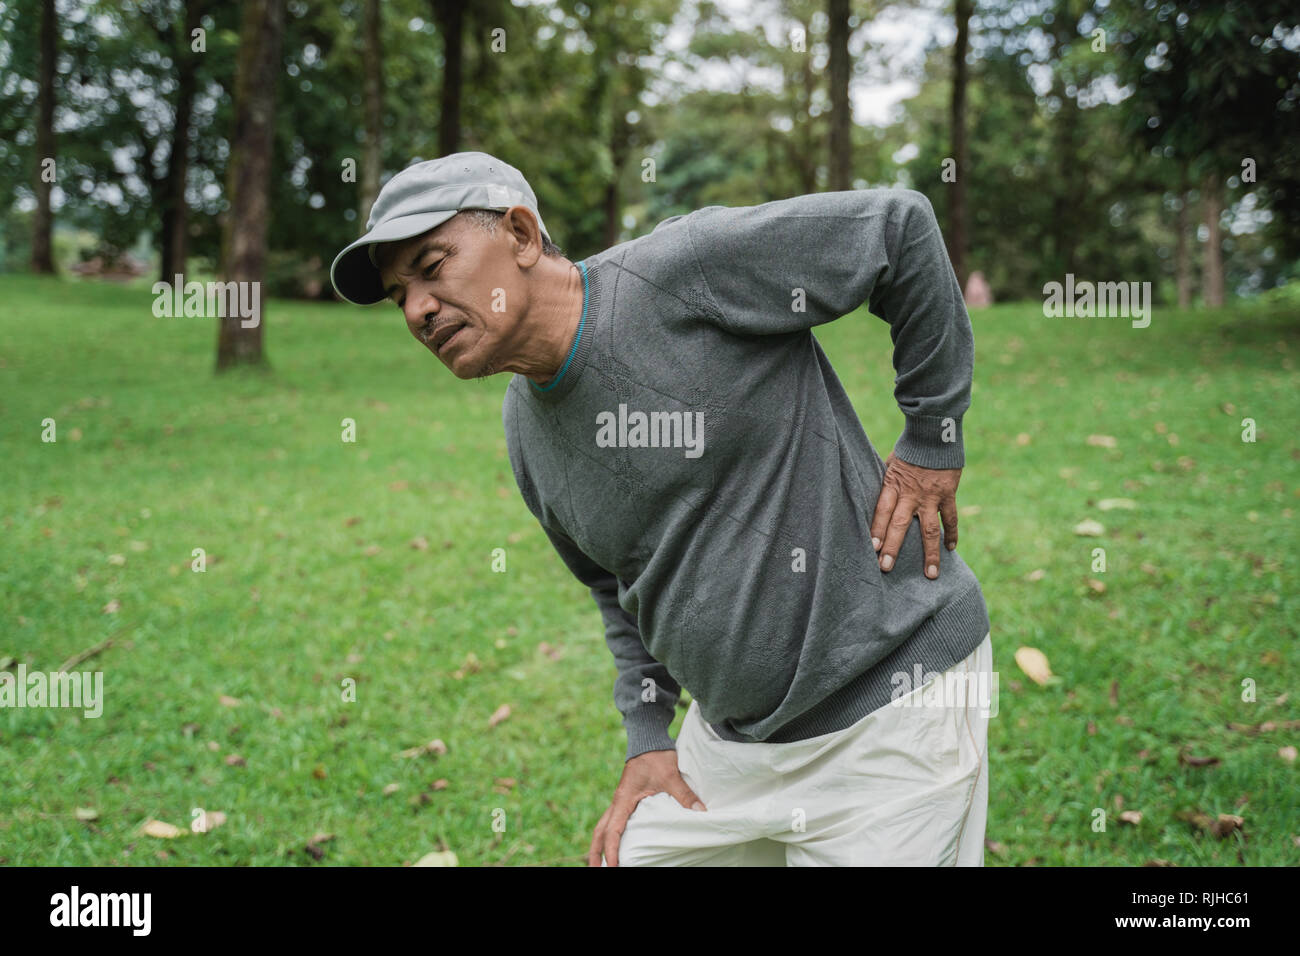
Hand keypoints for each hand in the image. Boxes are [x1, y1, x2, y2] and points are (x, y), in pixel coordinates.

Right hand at [587, 748, 705, 866]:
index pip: (612, 830)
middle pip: (600, 831)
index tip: (615, 866)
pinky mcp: (626, 798)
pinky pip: (612, 820)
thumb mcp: (671, 775)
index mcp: (624, 799)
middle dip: (596, 852)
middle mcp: (618, 801)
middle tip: (596, 870)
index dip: (612, 850)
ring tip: (602, 863)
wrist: (649, 739)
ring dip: (600, 844)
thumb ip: (684, 795)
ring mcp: (620, 800)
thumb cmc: (656, 756)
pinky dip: (610, 834)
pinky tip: (617, 844)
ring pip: (603, 826)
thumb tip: (701, 812)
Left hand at [870, 450, 960, 579]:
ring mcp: (931, 496)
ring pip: (930, 529)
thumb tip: (871, 501)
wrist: (933, 435)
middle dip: (893, 548)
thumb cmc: (907, 450)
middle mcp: (911, 494)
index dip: (876, 530)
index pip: (881, 511)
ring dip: (929, 553)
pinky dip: (951, 534)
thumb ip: (885, 484)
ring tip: (930, 574)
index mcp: (892, 485)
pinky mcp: (948, 494)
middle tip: (886, 568)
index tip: (872, 548)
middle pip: (900, 525)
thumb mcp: (889, 464)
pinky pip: (950, 518)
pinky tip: (950, 549)